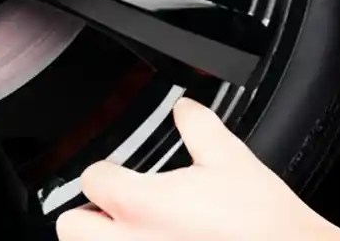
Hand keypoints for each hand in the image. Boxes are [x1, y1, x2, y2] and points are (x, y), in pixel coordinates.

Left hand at [56, 99, 339, 240]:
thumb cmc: (267, 228)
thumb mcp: (233, 163)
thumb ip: (200, 128)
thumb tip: (186, 110)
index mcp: (140, 205)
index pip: (92, 179)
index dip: (109, 174)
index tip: (122, 178)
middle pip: (71, 227)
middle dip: (90, 218)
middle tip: (119, 215)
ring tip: (137, 236)